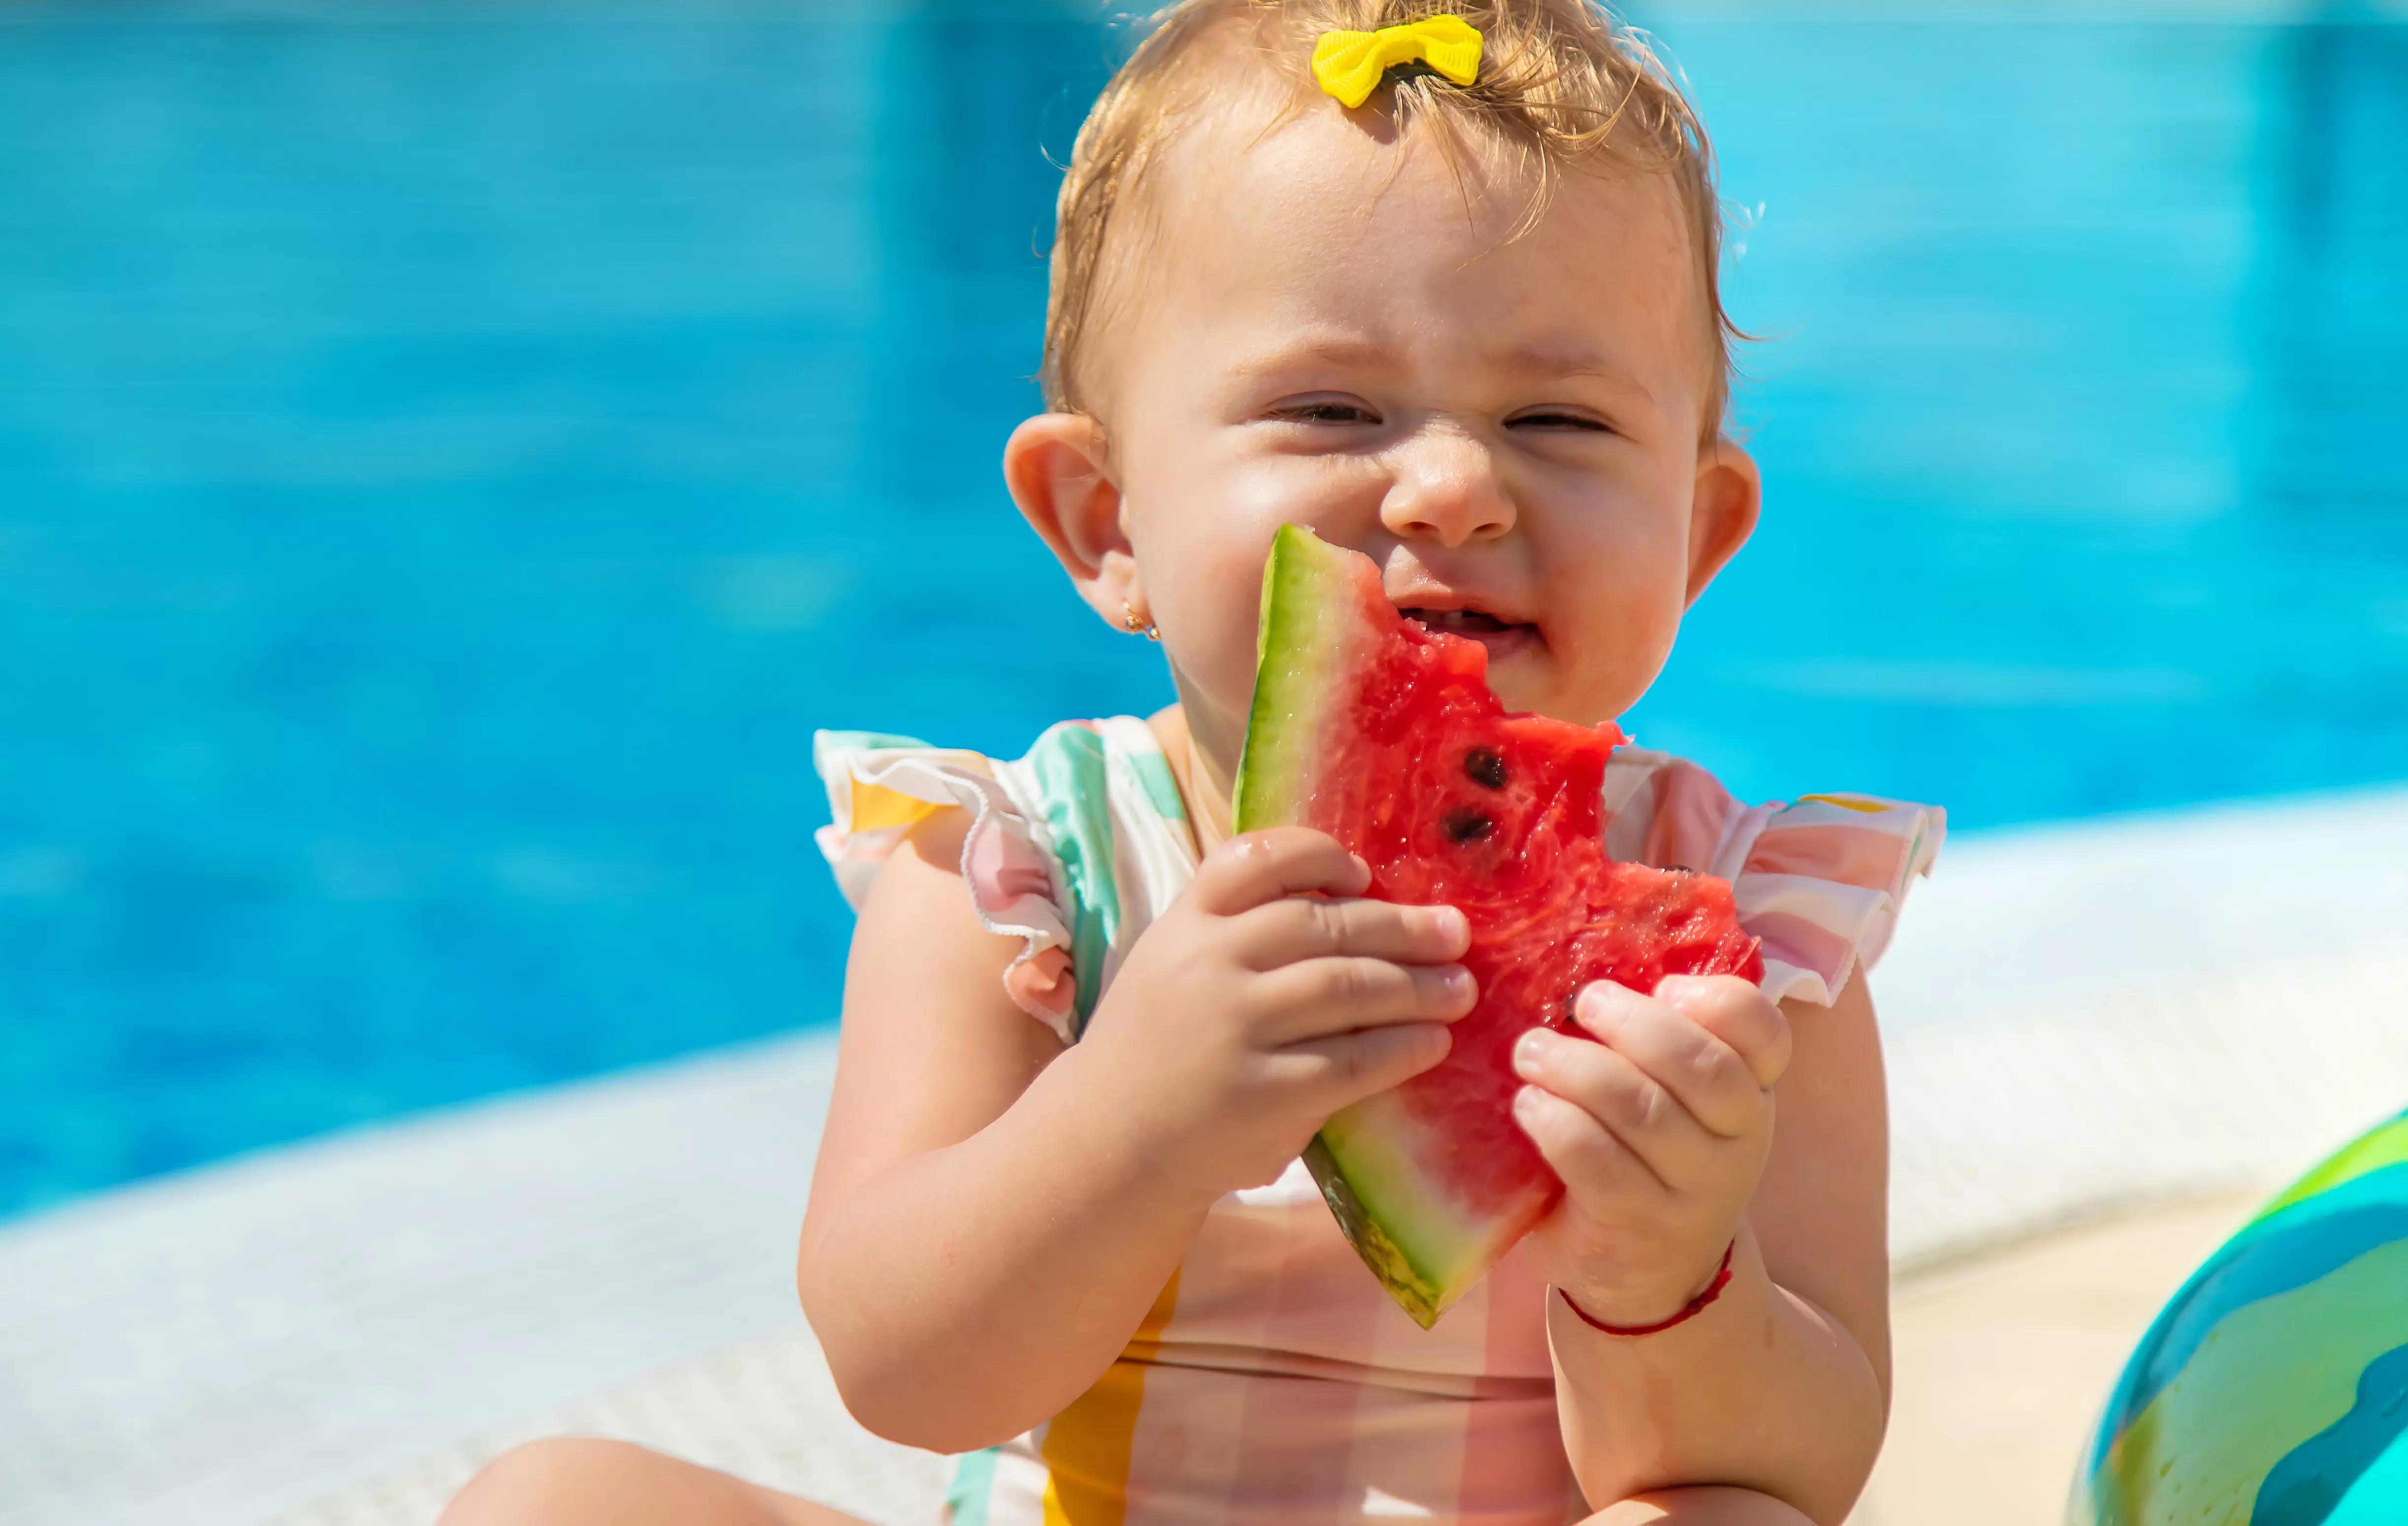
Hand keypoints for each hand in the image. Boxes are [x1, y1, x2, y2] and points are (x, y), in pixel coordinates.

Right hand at [1074, 827, 1475, 1200]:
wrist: (1110, 1140)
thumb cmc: (1161, 1046)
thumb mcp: (1175, 965)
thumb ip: (1237, 932)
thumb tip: (1356, 905)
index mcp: (1186, 922)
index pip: (1256, 859)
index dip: (1319, 856)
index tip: (1364, 874)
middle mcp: (1208, 964)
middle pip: (1322, 924)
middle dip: (1402, 928)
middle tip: (1455, 934)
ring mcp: (1236, 1029)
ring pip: (1348, 988)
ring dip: (1418, 986)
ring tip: (1460, 989)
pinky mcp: (1265, 1094)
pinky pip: (1353, 1060)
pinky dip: (1402, 1048)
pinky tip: (1432, 1042)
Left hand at [1510, 975, 1791, 1326]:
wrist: (1649, 1280)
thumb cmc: (1649, 1165)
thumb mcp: (1678, 1106)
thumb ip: (1660, 1046)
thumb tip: (1594, 970)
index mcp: (1752, 1096)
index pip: (1767, 1035)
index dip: (1721, 1001)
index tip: (1665, 985)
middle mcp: (1739, 1144)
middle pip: (1701, 1065)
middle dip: (1631, 1023)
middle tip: (1579, 1004)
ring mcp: (1694, 1192)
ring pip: (1641, 1109)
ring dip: (1575, 1067)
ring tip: (1530, 1052)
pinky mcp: (1638, 1227)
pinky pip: (1594, 1158)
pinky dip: (1554, 1121)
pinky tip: (1528, 1107)